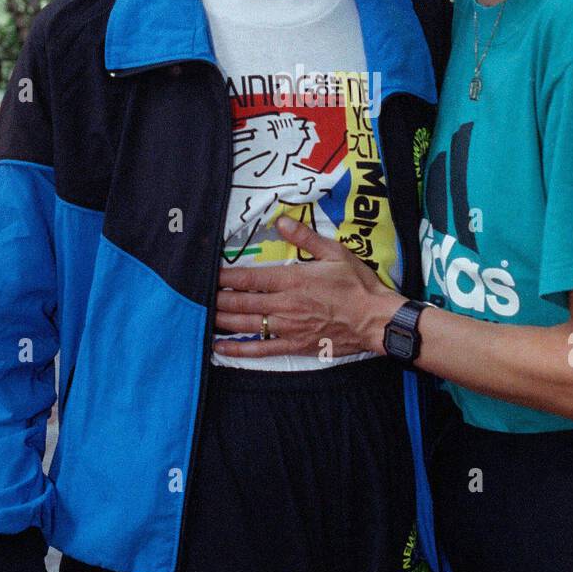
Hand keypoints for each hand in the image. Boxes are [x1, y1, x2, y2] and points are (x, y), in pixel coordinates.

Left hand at [214, 215, 402, 357]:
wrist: (375, 320)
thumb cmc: (357, 285)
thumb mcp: (334, 252)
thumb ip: (305, 238)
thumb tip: (281, 222)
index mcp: (292, 280)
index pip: (248, 278)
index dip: (224, 276)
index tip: (207, 273)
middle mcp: (284, 305)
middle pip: (240, 302)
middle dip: (216, 299)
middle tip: (197, 296)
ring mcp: (287, 328)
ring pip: (246, 324)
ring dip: (221, 320)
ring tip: (203, 316)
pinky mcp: (294, 346)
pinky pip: (260, 349)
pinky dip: (237, 349)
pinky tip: (219, 346)